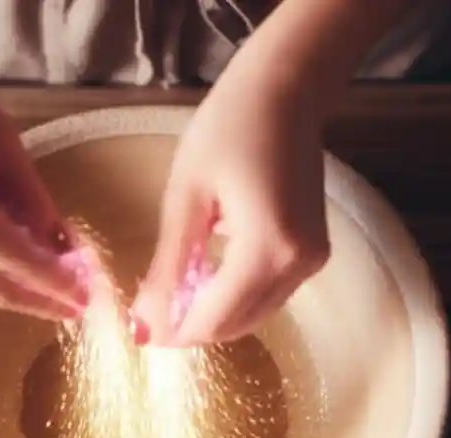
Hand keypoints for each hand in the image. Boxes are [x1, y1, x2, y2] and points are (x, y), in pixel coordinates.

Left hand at [131, 74, 328, 345]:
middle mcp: (298, 264)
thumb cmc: (228, 130)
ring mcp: (311, 261)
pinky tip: (205, 277)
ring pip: (254, 315)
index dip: (173, 331)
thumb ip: (168, 267)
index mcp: (267, 248)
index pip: (214, 317)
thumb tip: (145, 324)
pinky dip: (235, 297)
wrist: (285, 93)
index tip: (136, 331)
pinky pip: (269, 294)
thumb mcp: (186, 199)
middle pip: (236, 324)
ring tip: (171, 293)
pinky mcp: (314, 254)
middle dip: (191, 327)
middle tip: (147, 315)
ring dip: (213, 314)